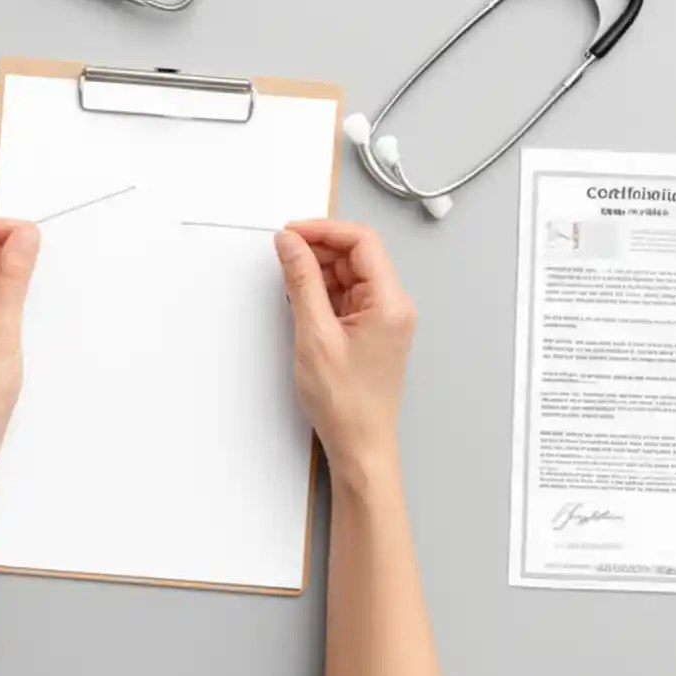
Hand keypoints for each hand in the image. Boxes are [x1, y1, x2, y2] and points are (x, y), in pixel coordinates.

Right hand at [274, 220, 415, 476]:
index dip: (324, 230)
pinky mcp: (370, 330)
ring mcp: (383, 318)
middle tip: (282, 253)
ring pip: (349, 274)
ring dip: (318, 271)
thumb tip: (290, 244)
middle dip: (318, 248)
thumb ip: (301, 282)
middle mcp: (393, 305)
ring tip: (287, 281)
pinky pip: (346, 296)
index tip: (291, 233)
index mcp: (390, 302)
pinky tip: (300, 300)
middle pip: (356, 255)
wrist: (360, 445)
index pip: (362, 242)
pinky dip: (322, 292)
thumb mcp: (314, 335)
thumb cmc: (346, 403)